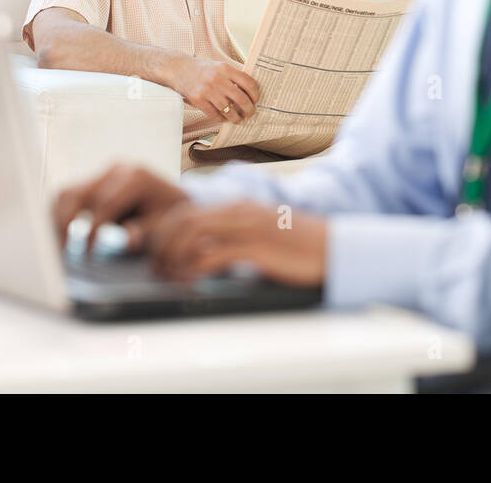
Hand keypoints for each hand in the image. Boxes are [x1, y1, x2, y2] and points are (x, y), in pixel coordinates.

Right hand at [51, 163, 189, 252]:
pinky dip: (62, 213)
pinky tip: (63, 234)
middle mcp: (117, 169)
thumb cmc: (171, 216)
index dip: (92, 233)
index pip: (103, 206)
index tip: (86, 255)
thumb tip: (128, 240)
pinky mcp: (97, 178)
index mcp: (136, 178)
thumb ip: (144, 233)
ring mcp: (105, 171)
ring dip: (59, 218)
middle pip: (77, 193)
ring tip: (59, 243)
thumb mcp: (162, 226)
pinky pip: (70, 193)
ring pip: (67, 191)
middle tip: (64, 250)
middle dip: (66, 224)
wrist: (176, 199)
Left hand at [148, 201, 326, 287]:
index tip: (156, 253)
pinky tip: (191, 283)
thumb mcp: (260, 236)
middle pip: (182, 218)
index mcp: (238, 207)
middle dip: (161, 243)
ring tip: (168, 276)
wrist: (336, 247)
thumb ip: (233, 240)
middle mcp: (238, 211)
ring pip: (192, 232)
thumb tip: (203, 255)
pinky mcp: (257, 247)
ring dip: (172, 255)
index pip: (186, 210)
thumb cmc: (300, 247)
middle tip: (155, 268)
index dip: (164, 231)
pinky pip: (214, 254)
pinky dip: (195, 269)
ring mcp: (247, 227)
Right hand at [166, 56, 259, 123]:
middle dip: (249, 110)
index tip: (256, 100)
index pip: (248, 83)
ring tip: (238, 119)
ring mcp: (207, 90)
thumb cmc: (202, 69)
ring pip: (229, 111)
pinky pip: (215, 115)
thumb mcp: (219, 66)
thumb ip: (233, 75)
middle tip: (250, 114)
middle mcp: (218, 79)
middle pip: (242, 99)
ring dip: (236, 118)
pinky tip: (224, 118)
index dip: (255, 95)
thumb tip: (251, 90)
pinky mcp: (198, 100)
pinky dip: (222, 119)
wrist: (179, 69)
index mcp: (226, 69)